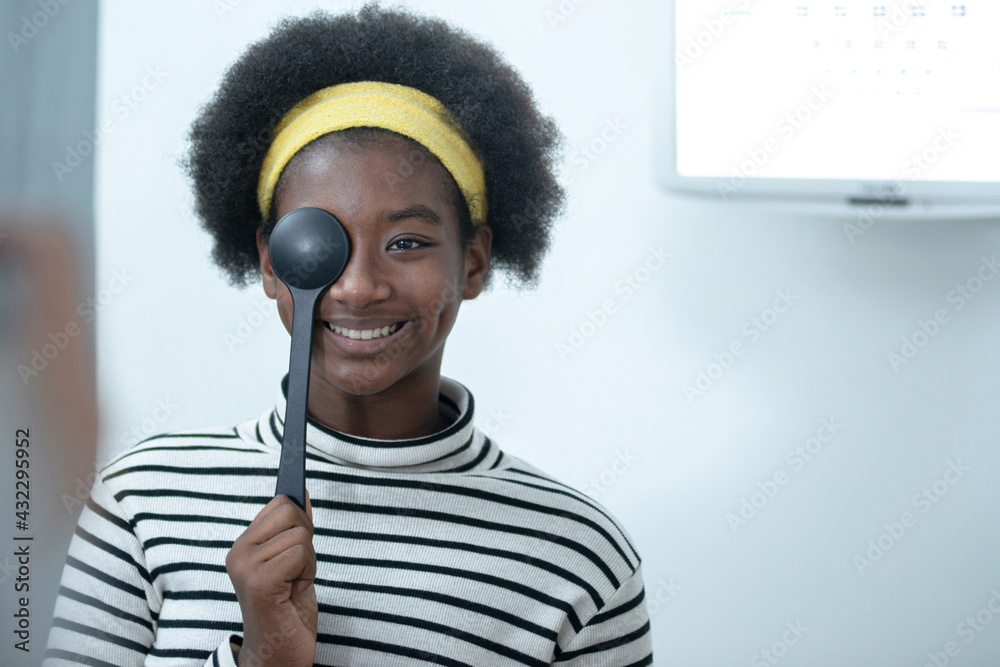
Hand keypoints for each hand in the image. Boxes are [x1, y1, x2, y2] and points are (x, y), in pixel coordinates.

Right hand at [226, 490, 317, 666]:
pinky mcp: (258, 581)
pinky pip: (300, 554)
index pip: (281, 503)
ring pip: (300, 536)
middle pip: (291, 512)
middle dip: (306, 540)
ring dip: (308, 563)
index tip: (297, 552)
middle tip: (296, 572)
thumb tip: (303, 493)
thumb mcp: (295, 561)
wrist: (279, 654)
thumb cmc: (288, 610)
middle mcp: (239, 553)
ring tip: (292, 586)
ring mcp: (245, 566)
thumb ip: (295, 528)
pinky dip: (307, 573)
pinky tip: (292, 593)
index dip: (300, 524)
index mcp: (244, 545)